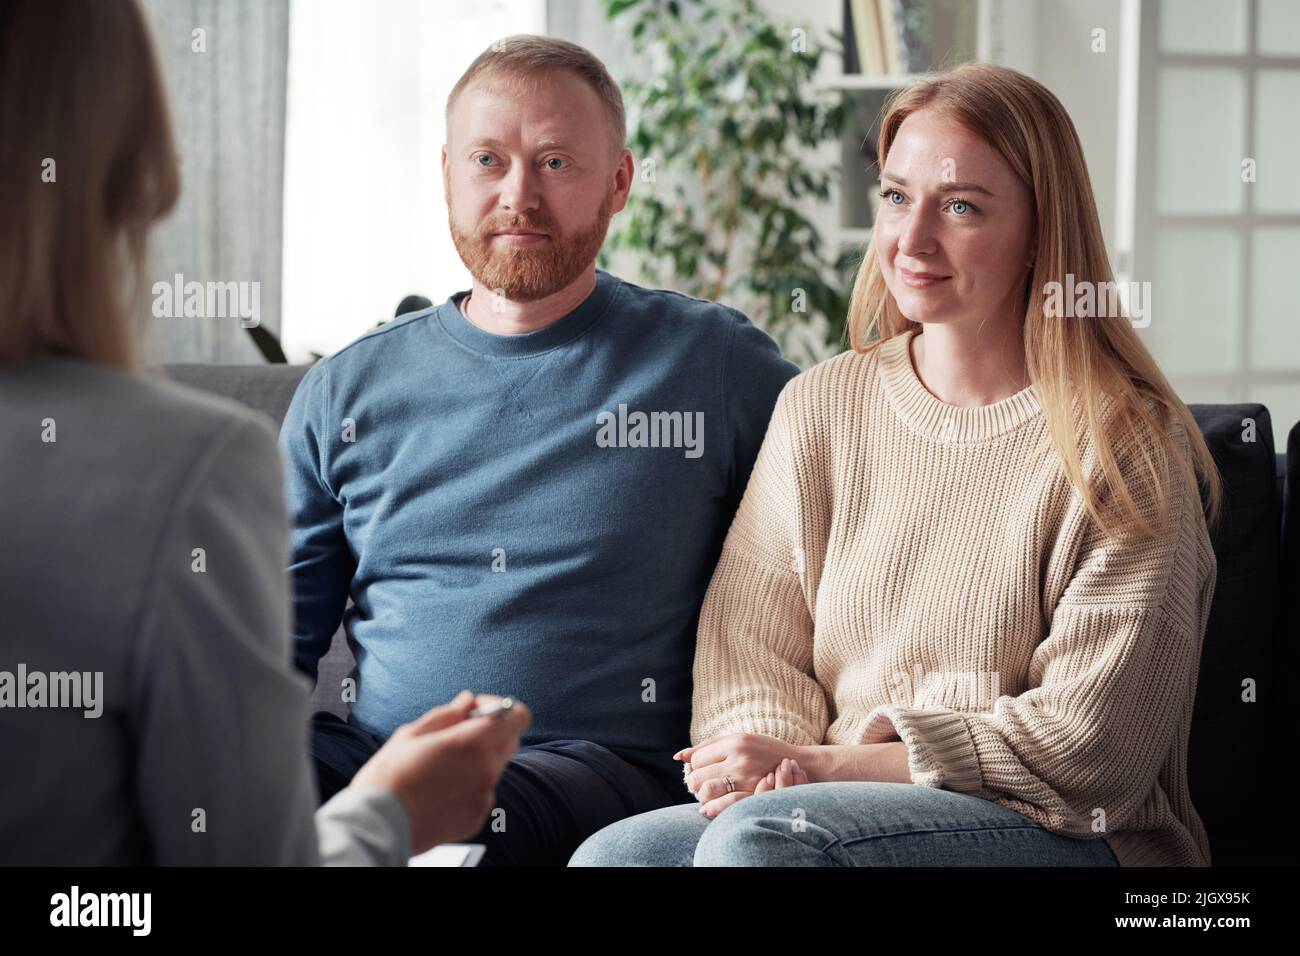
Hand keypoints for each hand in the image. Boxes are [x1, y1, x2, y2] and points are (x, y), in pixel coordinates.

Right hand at [351, 690, 530, 853]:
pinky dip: (469, 787)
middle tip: (456, 737)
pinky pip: (482, 792)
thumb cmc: (388, 777)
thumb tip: (467, 701)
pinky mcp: (477, 818)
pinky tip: (439, 791)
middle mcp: (487, 770)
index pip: (518, 716)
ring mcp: (484, 796)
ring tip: (441, 768)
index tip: (475, 711)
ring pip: (494, 767)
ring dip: (478, 761)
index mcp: (473, 743)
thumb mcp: (412, 734)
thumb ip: (447, 714)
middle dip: (489, 733)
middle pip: (509, 740)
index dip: (499, 709)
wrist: (375, 826)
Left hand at [673, 733, 806, 817]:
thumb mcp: (738, 739)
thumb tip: (678, 757)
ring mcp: (748, 780)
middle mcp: (741, 760)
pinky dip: (714, 807)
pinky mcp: (754, 796)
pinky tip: (716, 805)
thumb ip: (708, 746)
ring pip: (707, 793)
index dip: (697, 766)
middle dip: (697, 782)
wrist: (798, 766)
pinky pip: (723, 806)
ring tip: (713, 792)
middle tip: (706, 782)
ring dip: (704, 795)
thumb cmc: (763, 750)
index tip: (707, 768)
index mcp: (736, 742)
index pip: (698, 759)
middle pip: (698, 778)